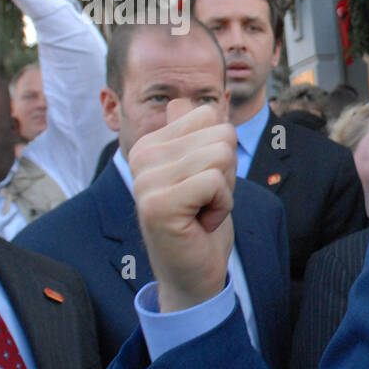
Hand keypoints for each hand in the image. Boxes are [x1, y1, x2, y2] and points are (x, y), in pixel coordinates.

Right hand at [130, 99, 235, 312]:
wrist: (193, 270)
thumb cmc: (201, 219)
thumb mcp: (204, 167)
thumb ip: (196, 132)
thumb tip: (190, 99)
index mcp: (151, 142)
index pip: (208, 114)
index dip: (221, 150)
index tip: (204, 180)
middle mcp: (141, 155)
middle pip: (220, 133)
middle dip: (227, 171)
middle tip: (205, 199)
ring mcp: (145, 180)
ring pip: (220, 155)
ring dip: (225, 190)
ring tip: (201, 210)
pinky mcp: (158, 204)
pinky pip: (215, 182)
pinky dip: (221, 206)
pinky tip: (201, 222)